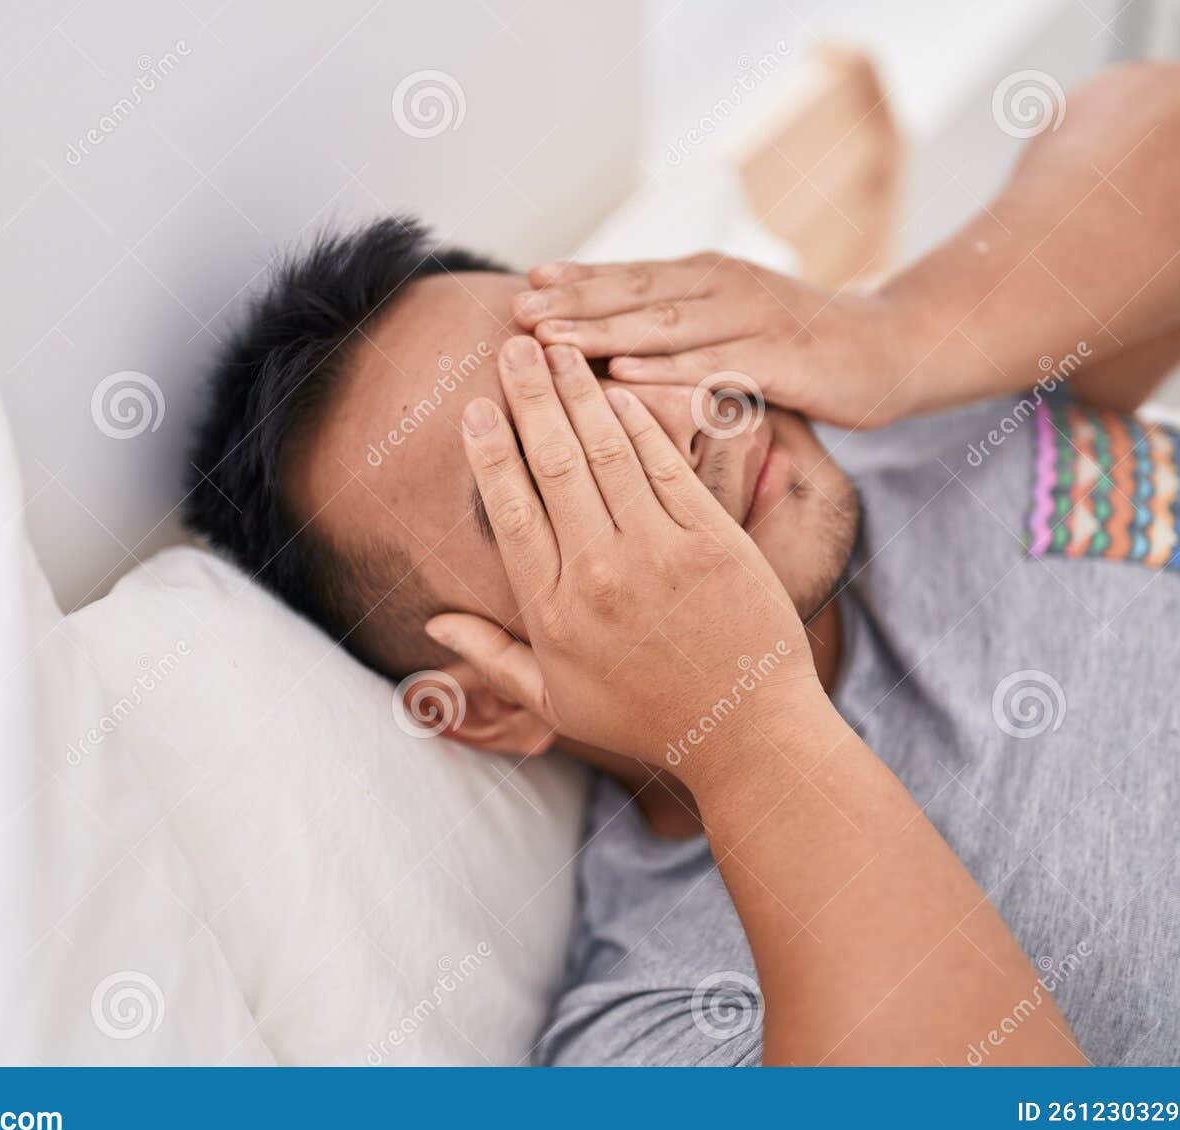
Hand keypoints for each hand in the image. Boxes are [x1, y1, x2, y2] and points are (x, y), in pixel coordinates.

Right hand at [425, 336, 824, 781]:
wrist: (745, 733)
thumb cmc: (645, 718)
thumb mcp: (555, 702)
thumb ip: (491, 656)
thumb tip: (433, 625)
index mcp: (554, 611)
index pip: (510, 511)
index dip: (489, 453)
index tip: (472, 407)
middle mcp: (600, 574)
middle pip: (554, 465)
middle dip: (528, 398)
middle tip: (512, 346)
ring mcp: (659, 552)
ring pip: (607, 452)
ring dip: (579, 393)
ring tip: (559, 347)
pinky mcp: (712, 539)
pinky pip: (667, 465)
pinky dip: (641, 422)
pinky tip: (620, 389)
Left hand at [512, 254, 911, 429]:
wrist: (894, 347)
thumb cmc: (804, 343)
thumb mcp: (737, 321)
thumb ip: (684, 323)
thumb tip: (612, 338)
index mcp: (710, 276)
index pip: (631, 274)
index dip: (577, 280)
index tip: (524, 286)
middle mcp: (726, 287)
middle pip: (636, 293)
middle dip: (574, 303)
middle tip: (519, 312)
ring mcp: (754, 320)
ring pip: (667, 325)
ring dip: (605, 331)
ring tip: (552, 341)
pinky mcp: (781, 360)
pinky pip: (715, 367)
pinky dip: (668, 371)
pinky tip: (627, 376)